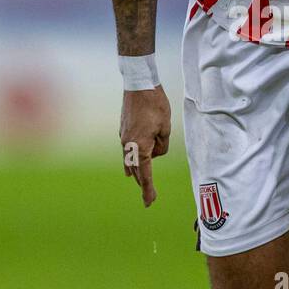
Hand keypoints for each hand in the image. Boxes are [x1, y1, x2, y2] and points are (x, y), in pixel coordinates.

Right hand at [119, 87, 170, 205]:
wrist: (139, 85)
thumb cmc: (155, 105)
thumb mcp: (166, 128)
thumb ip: (162, 145)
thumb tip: (155, 152)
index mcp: (141, 147)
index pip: (146, 174)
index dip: (148, 190)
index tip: (149, 203)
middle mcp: (129, 145)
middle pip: (137, 171)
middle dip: (144, 184)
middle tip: (150, 199)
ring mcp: (124, 138)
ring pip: (130, 161)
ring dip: (138, 171)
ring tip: (141, 184)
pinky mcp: (123, 131)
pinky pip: (128, 151)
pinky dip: (132, 159)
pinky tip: (132, 166)